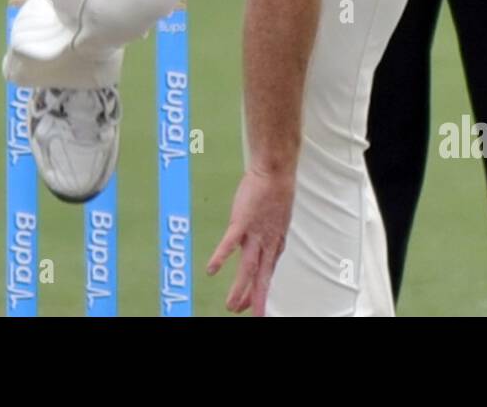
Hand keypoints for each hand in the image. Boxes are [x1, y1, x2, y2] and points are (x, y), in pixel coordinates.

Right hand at [206, 168, 294, 315]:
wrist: (275, 172)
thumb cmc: (274, 191)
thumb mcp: (276, 218)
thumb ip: (268, 232)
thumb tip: (263, 241)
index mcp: (273, 243)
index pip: (267, 273)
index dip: (260, 291)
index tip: (254, 305)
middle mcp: (266, 243)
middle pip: (260, 277)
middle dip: (254, 298)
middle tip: (246, 314)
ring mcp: (254, 234)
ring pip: (247, 267)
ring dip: (240, 288)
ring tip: (231, 306)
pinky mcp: (242, 222)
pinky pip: (229, 243)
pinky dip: (220, 256)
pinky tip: (211, 270)